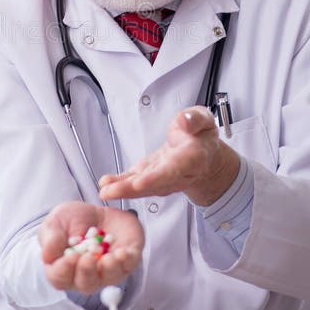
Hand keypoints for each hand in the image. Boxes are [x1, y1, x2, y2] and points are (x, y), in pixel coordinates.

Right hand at [39, 202, 143, 293]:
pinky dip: (126, 261)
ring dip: (108, 269)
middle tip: (88, 257)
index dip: (64, 270)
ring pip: (108, 279)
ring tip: (108, 256)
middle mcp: (86, 275)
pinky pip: (128, 267)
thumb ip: (50, 238)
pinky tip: (123, 251)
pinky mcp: (127, 262)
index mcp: (64, 269)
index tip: (70, 256)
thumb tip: (48, 255)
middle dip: (87, 272)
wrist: (99, 211)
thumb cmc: (74, 220)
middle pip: (86, 284)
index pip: (60, 278)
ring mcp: (108, 271)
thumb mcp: (56, 221)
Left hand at [99, 106, 239, 206]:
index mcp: (194, 158)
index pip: (175, 169)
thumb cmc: (202, 135)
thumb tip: (184, 122)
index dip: (157, 177)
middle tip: (112, 191)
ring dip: (123, 190)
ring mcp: (163, 179)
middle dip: (132, 189)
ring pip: (143, 187)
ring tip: (105, 190)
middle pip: (155, 184)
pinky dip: (120, 185)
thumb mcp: (204, 118)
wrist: (204, 153)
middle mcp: (178, 174)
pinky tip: (106, 185)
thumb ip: (195, 119)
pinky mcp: (150, 177)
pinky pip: (135, 183)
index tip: (140, 182)